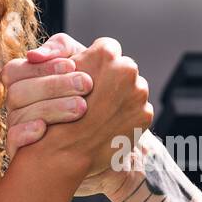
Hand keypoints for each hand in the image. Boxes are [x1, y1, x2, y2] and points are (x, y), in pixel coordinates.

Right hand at [2, 33, 92, 157]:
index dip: (41, 67)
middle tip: (86, 84)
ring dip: (51, 108)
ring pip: (19, 115)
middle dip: (53, 86)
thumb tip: (34, 55)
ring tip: (82, 107)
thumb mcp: (80, 61)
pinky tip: (45, 129)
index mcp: (23, 80)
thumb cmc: (88, 87)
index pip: (16, 70)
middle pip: (18, 92)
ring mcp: (16, 126)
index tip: (72, 65)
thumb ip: (61, 48)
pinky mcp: (22, 151)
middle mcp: (16, 103)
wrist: (107, 127)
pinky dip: (26, 133)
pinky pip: (13, 140)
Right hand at [38, 37, 151, 188]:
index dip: (96, 63)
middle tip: (94, 97)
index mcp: (106, 54)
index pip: (108, 48)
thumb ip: (70, 55)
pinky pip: (137, 110)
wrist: (65, 152)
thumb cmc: (56, 108)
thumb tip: (73, 52)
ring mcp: (139, 94)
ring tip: (100, 113)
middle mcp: (127, 69)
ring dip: (120, 98)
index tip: (88, 77)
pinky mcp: (145, 115)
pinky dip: (126, 116)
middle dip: (111, 80)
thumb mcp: (56, 73)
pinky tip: (109, 125)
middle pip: (123, 68)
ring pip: (133, 89)